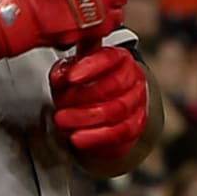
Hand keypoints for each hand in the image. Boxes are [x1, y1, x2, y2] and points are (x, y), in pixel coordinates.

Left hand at [50, 46, 146, 160]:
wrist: (95, 115)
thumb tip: (61, 76)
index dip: (89, 67)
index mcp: (118, 58)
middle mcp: (132, 78)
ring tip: (63, 121)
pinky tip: (78, 137)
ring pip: (117, 110)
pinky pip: (120, 133)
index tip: (70, 77)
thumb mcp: (70, 73)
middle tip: (60, 104)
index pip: (108, 57)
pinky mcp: (135, 126)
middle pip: (115, 84)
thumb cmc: (84, 87)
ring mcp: (136, 102)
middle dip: (84, 96)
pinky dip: (96, 137)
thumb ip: (65, 70)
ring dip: (86, 118)